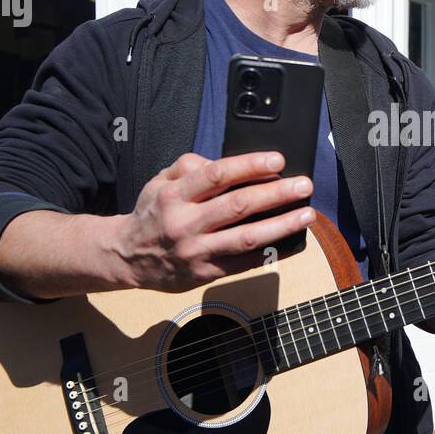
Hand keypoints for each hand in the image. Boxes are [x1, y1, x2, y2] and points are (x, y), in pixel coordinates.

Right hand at [110, 151, 315, 291]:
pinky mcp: (205, 273)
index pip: (217, 174)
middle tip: (303, 185)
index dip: (250, 166)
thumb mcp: (160, 182)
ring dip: (282, 225)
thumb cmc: (153, 213)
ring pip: (246, 237)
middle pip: (238, 205)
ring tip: (307, 214)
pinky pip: (244, 262)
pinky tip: (291, 242)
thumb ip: (190, 166)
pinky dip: (270, 252)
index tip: (278, 160)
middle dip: (276, 193)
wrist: (127, 257)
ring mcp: (196, 251)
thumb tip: (229, 164)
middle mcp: (185, 222)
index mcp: (174, 194)